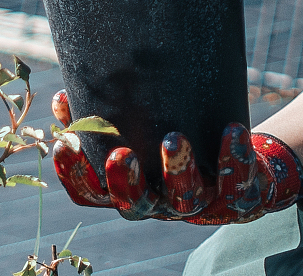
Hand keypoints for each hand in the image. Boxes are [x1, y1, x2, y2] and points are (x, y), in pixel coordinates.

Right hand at [49, 92, 301, 224]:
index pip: (92, 195)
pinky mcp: (235, 196)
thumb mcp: (143, 137)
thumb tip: (62, 97)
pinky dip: (234, 154)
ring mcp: (198, 204)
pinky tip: (232, 128)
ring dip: (178, 169)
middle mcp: (159, 204)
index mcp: (131, 192)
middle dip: (126, 181)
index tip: (63, 143)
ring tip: (175, 138)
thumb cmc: (179, 150)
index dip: (74, 174)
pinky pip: (235, 178)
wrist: (241, 176)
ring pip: (184, 197)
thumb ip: (107, 123)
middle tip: (119, 154)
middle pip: (135, 204)